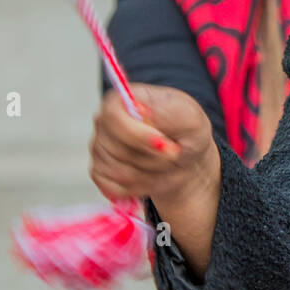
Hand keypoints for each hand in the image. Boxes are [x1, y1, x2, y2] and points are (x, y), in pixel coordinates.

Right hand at [89, 83, 218, 205]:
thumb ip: (167, 113)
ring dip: (152, 174)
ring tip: (166, 163)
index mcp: (121, 100)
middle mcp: (104, 124)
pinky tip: (153, 175)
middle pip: (119, 150)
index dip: (138, 135)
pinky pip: (116, 189)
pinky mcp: (101, 174)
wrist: (187, 156)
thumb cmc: (186, 130)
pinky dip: (141, 187)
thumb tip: (141, 113)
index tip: (165, 145)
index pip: (114, 117)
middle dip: (154, 158)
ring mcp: (100, 149)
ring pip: (120, 173)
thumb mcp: (189, 116)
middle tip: (175, 153)